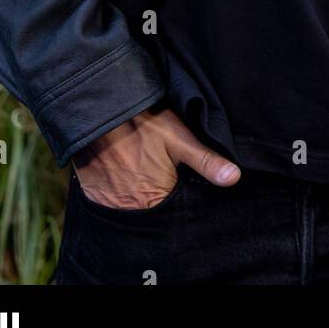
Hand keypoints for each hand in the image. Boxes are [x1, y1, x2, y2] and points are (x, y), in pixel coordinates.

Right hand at [71, 105, 240, 208]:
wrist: (98, 113)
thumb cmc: (142, 125)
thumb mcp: (179, 138)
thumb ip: (206, 161)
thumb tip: (234, 178)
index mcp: (156, 200)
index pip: (175, 214)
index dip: (179, 199)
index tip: (178, 185)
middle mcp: (132, 211)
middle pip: (153, 214)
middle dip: (161, 203)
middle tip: (160, 179)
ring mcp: (111, 206)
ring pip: (132, 211)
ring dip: (138, 200)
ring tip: (142, 178)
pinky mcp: (94, 198)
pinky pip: (112, 205)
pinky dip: (119, 197)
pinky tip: (124, 179)